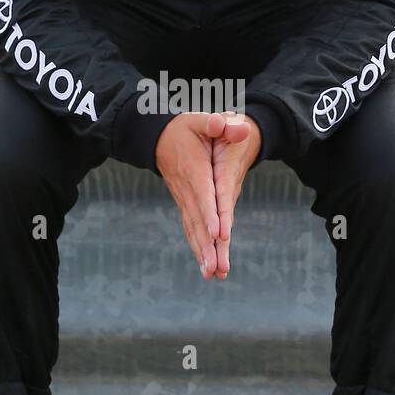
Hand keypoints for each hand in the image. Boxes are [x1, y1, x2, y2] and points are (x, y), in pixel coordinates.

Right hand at [155, 112, 254, 279]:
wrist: (157, 137)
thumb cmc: (184, 127)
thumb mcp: (200, 120)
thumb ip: (217, 123)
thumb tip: (237, 128)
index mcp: (193, 168)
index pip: (203, 193)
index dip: (210, 213)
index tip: (218, 233)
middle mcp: (186, 189)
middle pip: (197, 220)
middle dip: (207, 245)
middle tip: (216, 267)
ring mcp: (183, 200)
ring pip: (193, 229)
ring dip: (202, 252)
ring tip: (212, 274)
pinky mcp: (184, 205)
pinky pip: (190, 229)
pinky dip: (197, 248)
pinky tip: (206, 266)